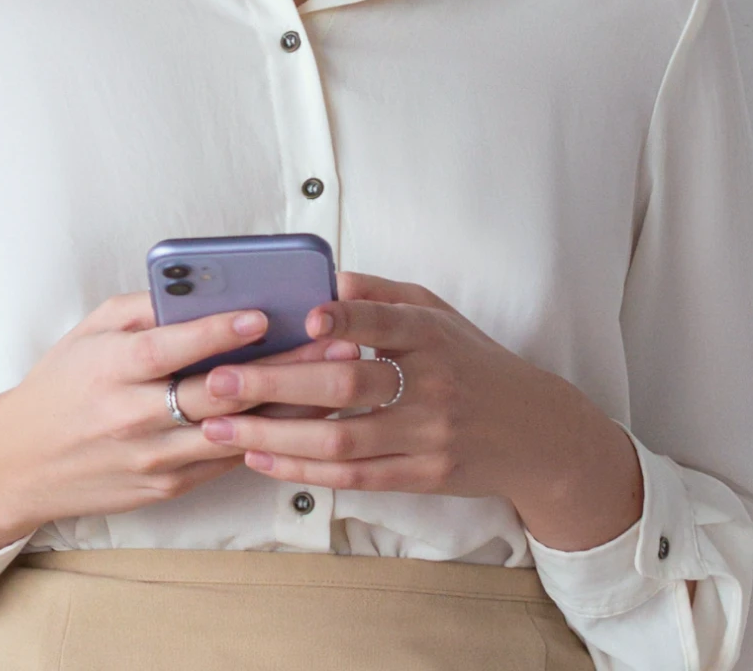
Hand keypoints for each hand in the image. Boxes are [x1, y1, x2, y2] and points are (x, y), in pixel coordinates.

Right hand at [0, 291, 355, 549]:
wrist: (21, 463)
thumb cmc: (62, 385)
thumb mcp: (91, 331)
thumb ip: (145, 309)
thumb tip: (203, 285)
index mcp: (112, 370)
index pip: (171, 350)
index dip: (218, 332)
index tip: (262, 313)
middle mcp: (133, 417)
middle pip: (216, 394)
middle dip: (279, 370)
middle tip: (331, 346)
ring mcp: (152, 458)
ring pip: (233, 434)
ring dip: (289, 409)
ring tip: (336, 381)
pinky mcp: (167, 487)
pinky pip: (225, 460)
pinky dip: (266, 437)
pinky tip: (304, 416)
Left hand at [196, 272, 643, 549]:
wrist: (532, 433)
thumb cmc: (470, 360)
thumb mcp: (437, 313)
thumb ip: (381, 294)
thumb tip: (326, 275)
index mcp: (431, 334)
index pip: (386, 322)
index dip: (347, 320)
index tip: (306, 317)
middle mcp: (431, 384)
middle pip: (349, 385)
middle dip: (278, 384)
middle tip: (220, 380)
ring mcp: (427, 435)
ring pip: (342, 439)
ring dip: (275, 436)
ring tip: (221, 428)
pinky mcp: (422, 477)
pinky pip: (354, 476)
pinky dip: (303, 469)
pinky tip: (261, 459)